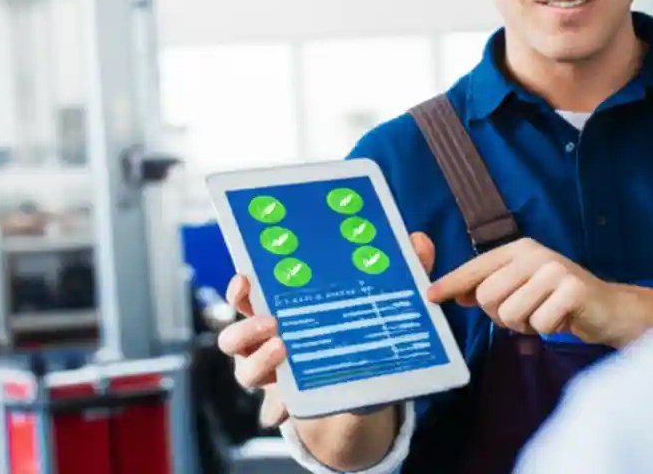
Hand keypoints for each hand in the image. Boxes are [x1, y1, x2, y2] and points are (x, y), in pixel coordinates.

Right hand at [218, 231, 436, 424]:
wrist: (362, 384)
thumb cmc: (357, 327)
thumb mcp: (379, 299)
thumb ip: (398, 270)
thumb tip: (419, 240)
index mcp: (278, 307)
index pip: (245, 295)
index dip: (239, 288)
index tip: (246, 278)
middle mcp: (264, 341)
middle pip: (233, 336)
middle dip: (247, 328)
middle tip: (273, 322)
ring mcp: (271, 374)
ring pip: (244, 372)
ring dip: (259, 363)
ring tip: (284, 352)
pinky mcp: (286, 402)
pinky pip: (272, 411)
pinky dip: (278, 409)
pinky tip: (289, 408)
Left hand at [426, 238, 621, 345]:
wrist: (607, 308)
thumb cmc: (559, 300)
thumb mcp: (522, 289)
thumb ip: (490, 288)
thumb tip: (453, 294)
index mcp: (519, 250)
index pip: (476, 267)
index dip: (452, 283)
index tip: (431, 296)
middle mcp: (534, 254)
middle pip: (487, 296)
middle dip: (501, 315)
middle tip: (526, 313)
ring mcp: (554, 269)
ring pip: (510, 312)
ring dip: (525, 324)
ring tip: (544, 314)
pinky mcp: (572, 289)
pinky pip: (539, 323)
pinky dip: (547, 329)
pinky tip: (560, 319)